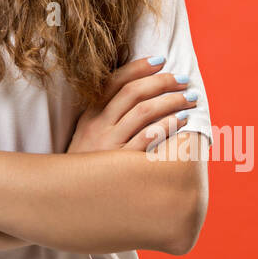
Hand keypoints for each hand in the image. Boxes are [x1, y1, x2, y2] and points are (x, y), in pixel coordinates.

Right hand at [67, 55, 195, 154]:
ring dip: (170, 101)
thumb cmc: (87, 164)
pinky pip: (146, 140)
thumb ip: (106, 114)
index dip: (138, 67)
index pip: (115, 81)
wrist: (68, 199)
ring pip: (142, 112)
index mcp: (91, 115)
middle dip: (161, 82)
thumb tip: (137, 91)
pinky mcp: (120, 165)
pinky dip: (165, 127)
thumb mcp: (87, 135)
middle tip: (184, 79)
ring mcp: (110, 145)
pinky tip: (182, 121)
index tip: (160, 60)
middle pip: (133, 93)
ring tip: (189, 99)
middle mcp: (99, 126)